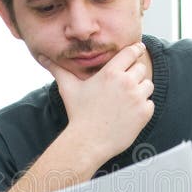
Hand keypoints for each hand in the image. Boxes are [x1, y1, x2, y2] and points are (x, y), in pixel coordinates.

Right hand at [38, 42, 153, 164]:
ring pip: (148, 85)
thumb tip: (42, 57)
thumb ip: (57, 69)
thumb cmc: (78, 114)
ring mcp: (137, 97)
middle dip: (134, 75)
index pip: (131, 52)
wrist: (88, 141)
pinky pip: (150, 103)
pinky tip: (128, 115)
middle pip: (141, 68)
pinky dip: (142, 108)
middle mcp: (126, 82)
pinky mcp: (145, 112)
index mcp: (110, 72)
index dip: (135, 50)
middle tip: (123, 87)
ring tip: (124, 102)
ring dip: (140, 91)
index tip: (138, 49)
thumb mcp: (68, 88)